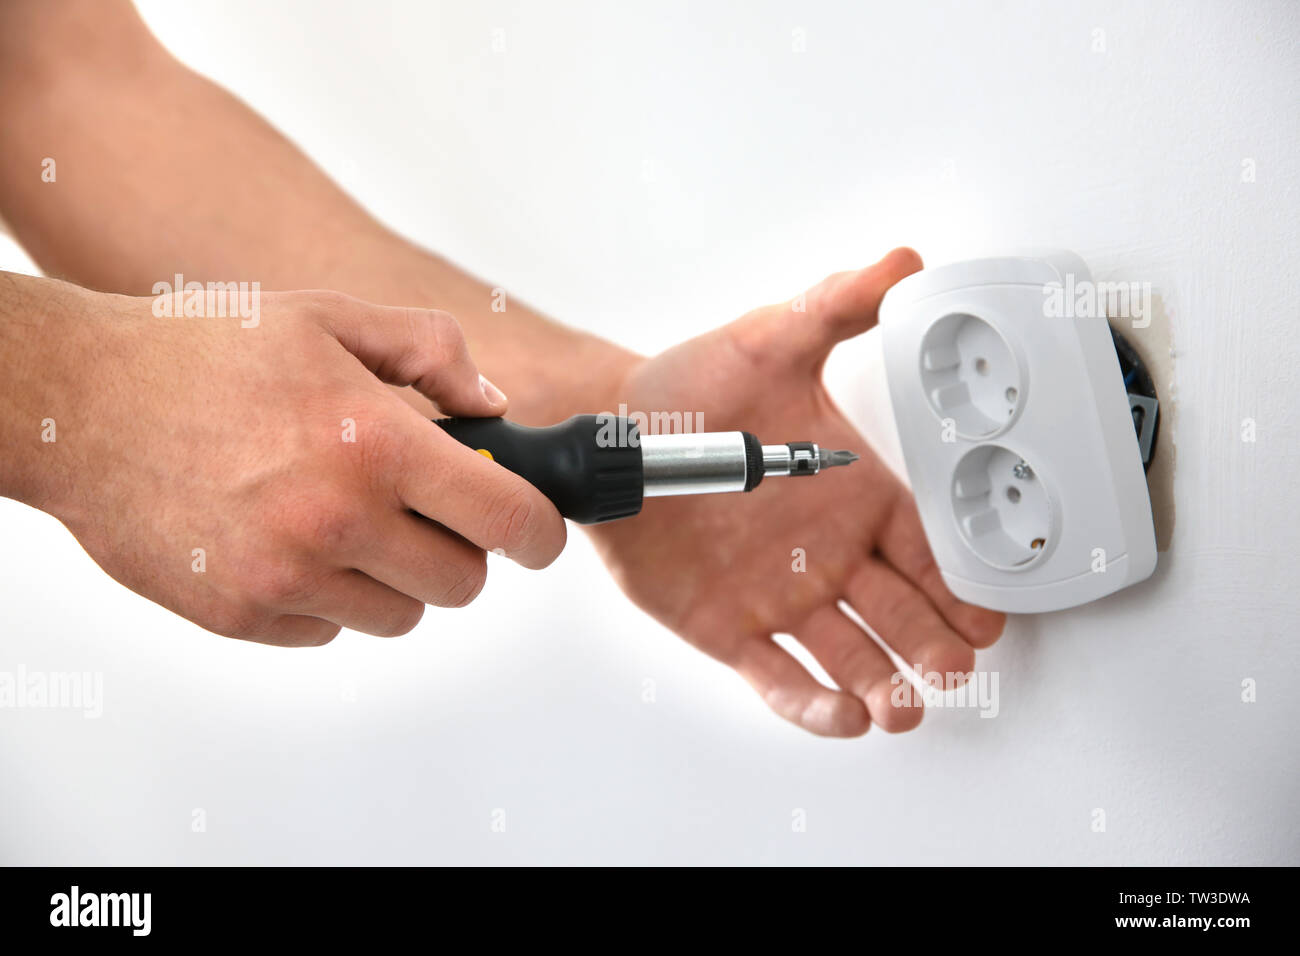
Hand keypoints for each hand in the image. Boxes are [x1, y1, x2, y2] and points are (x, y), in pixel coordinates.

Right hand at [3, 277, 565, 644]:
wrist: (79, 404)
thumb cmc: (204, 353)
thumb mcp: (328, 317)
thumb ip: (430, 352)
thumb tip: (495, 403)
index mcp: (375, 444)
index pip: (508, 520)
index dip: (541, 532)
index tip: (539, 534)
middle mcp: (337, 522)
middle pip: (462, 584)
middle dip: (458, 548)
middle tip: (424, 511)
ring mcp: (286, 579)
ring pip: (401, 615)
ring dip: (394, 577)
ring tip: (346, 520)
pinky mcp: (242, 616)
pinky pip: (330, 631)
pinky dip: (330, 598)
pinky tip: (290, 541)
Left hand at [586, 249, 1004, 735]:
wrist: (611, 431)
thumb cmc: (690, 386)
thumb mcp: (770, 339)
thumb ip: (838, 305)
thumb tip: (900, 264)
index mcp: (851, 493)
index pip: (923, 549)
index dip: (958, 586)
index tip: (988, 616)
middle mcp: (824, 551)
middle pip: (898, 612)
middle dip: (932, 644)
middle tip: (957, 669)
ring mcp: (778, 595)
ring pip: (847, 654)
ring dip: (882, 683)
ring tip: (904, 707)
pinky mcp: (728, 629)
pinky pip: (778, 676)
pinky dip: (811, 702)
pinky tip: (843, 716)